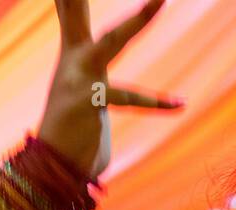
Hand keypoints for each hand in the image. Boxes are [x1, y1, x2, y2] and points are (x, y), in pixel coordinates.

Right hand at [39, 0, 182, 179]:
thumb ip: (93, 79)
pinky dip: (157, 102)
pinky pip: (130, 97)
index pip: (70, 9)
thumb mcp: (86, 96)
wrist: (55, 169)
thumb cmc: (75, 135)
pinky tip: (180, 102)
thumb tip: (101, 83)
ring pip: (113, 40)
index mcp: (72, 54)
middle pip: (75, 9)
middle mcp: (72, 60)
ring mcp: (79, 79)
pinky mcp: (90, 102)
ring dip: (139, 19)